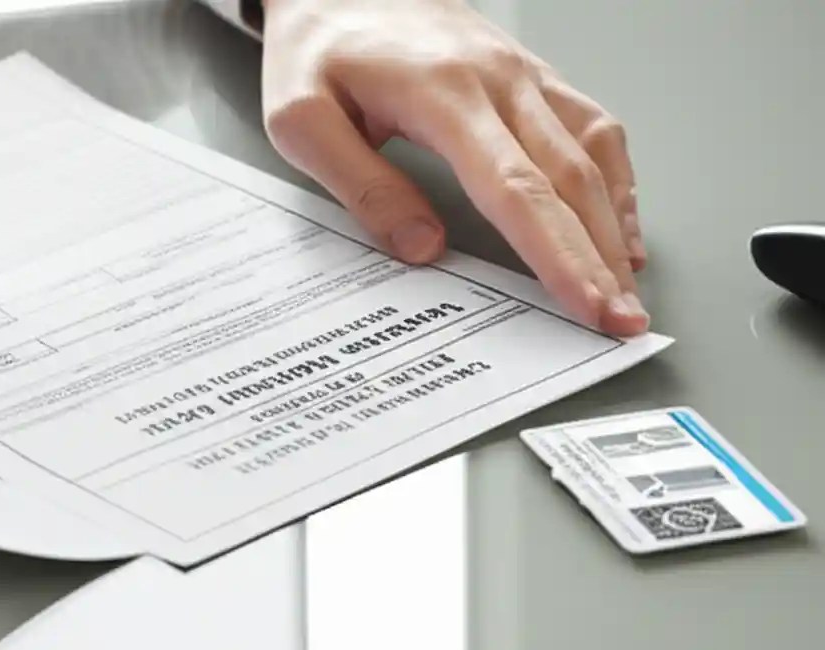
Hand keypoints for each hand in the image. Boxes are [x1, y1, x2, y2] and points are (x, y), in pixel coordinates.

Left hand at [260, 0, 647, 334]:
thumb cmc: (316, 47)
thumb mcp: (302, 119)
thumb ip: (361, 185)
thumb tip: (423, 247)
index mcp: (442, 93)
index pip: (516, 188)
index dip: (557, 254)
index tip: (587, 304)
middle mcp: (497, 79)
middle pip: (570, 179)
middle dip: (602, 259)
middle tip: (625, 322)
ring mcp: (520, 72)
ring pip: (593, 150)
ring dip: (617, 223)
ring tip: (627, 286)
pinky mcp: (527, 72)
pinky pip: (590, 123)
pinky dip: (615, 176)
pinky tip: (619, 219)